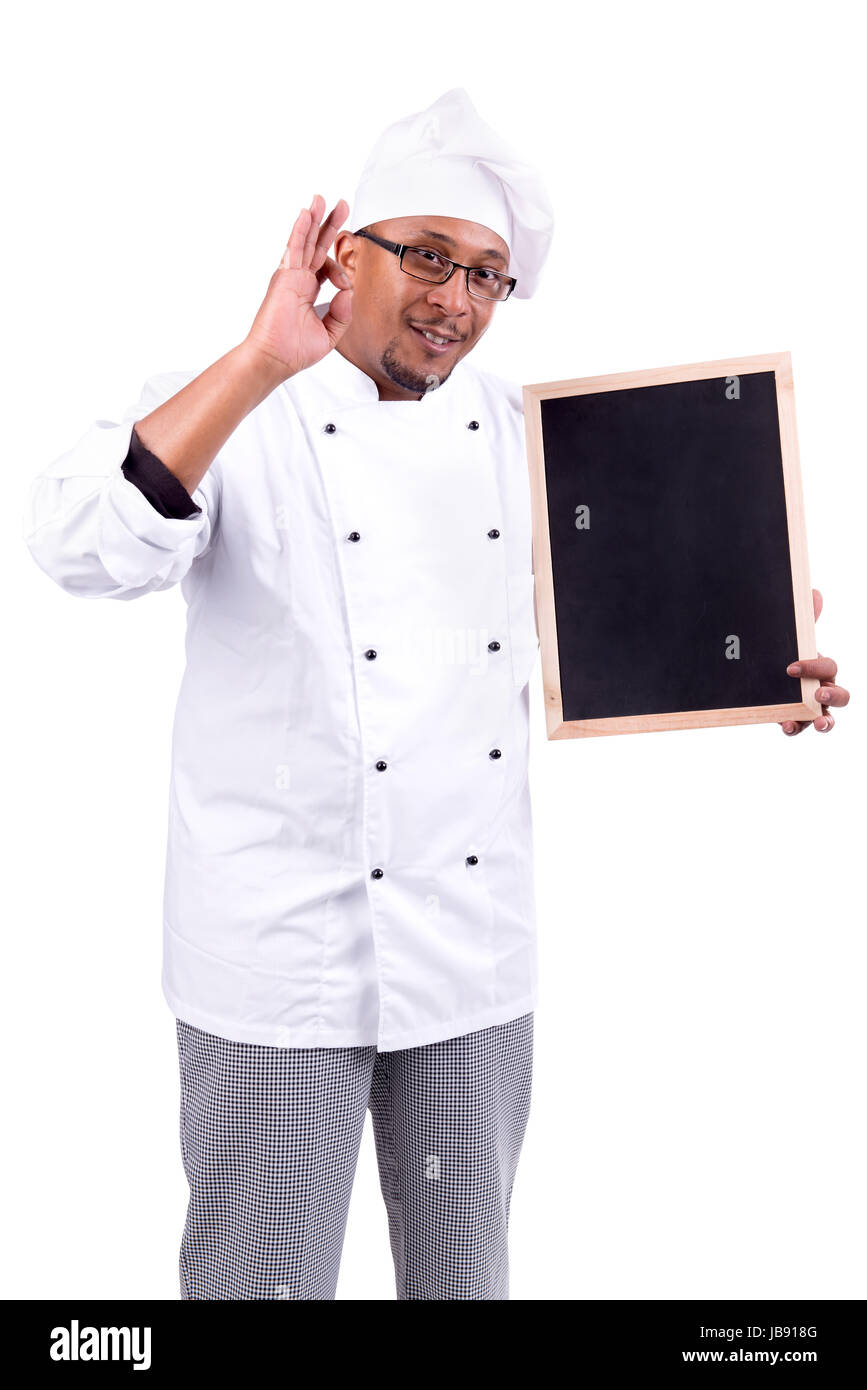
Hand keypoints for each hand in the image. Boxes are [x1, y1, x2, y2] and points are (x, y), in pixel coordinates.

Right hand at [244, 194, 352, 379]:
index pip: (327, 268)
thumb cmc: (294, 350)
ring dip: (315, 219)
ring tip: (322, 199)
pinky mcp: (285, 277)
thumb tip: (349, 291)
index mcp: (308, 291)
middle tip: (341, 205)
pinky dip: (300, 230)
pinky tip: (307, 213)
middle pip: (316, 245)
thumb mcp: (329, 333)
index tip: (345, 286)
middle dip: (329, 225)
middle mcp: (299, 280)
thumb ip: (342, 313)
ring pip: (305, 241)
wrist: (275, 358)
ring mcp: (291, 276)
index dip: (341, 272)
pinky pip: (294, 248)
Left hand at [780, 589, 848, 734]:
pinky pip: (800, 727)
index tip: (791, 668)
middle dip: (833, 695)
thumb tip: (814, 593)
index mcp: (822, 669)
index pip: (830, 669)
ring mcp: (810, 708)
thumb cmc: (785, 653)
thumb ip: (803, 619)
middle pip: (841, 696)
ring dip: (826, 720)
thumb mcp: (792, 637)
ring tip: (818, 721)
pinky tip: (788, 725)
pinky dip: (796, 728)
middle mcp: (821, 689)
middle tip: (818, 692)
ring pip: (828, 717)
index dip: (815, 668)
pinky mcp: (794, 719)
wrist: (759, 672)